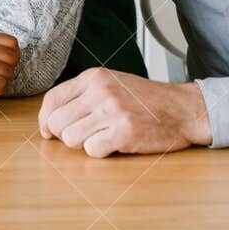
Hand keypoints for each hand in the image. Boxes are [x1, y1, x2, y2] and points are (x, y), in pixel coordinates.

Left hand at [38, 69, 210, 155]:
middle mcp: (100, 91)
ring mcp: (112, 111)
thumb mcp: (112, 84)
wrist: (183, 109)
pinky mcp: (124, 132)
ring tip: (103, 137)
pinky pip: (92, 150)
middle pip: (57, 122)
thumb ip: (83, 96)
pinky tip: (115, 143)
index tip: (48, 131)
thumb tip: (49, 120)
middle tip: (84, 135)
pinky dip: (101, 152)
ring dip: (84, 144)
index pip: (52, 99)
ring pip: (71, 138)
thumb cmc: (146, 100)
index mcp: (94, 77)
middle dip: (65, 135)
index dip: (45, 119)